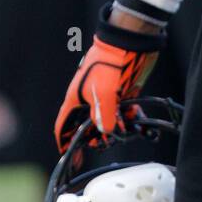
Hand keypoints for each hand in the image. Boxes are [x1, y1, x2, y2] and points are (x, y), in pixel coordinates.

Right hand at [54, 2, 166, 153]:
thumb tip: (106, 132)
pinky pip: (124, 113)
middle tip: (108, 142)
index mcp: (76, 99)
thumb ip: (103, 117)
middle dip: (96, 138)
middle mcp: (89, 100)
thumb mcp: (104, 94)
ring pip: (108, 121)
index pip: (63, 127)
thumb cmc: (111, 64)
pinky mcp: (123, 93)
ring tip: (127, 131)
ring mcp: (106, 96)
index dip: (65, 144)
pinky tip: (138, 122)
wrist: (132, 41)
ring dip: (117, 129)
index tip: (73, 160)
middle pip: (87, 128)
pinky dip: (130, 119)